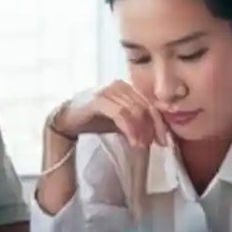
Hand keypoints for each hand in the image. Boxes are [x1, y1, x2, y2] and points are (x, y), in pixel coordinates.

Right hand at [52, 80, 169, 148]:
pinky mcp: (98, 100)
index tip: (164, 141)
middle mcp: (120, 86)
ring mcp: (108, 91)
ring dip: (141, 131)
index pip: (151, 104)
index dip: (160, 123)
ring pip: (135, 111)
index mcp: (128, 88)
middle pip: (146, 107)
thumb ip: (137, 121)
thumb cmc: (95, 120)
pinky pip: (121, 114)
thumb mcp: (121, 121)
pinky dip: (130, 129)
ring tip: (141, 145)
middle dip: (152, 128)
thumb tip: (159, 133)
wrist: (67, 121)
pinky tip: (133, 141)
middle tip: (154, 145)